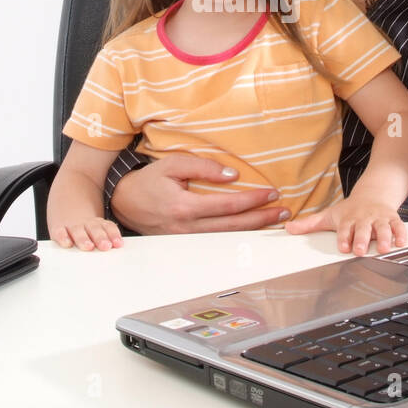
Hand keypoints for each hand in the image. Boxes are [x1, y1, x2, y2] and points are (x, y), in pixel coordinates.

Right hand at [49, 207, 123, 251]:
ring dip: (83, 239)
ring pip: (78, 232)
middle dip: (100, 238)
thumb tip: (119, 244)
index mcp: (98, 221)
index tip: (118, 244)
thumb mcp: (98, 219)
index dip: (113, 235)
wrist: (71, 184)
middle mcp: (86, 222)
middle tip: (106, 246)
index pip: (108, 227)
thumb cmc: (84, 211)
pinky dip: (63, 237)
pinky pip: (60, 232)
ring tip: (88, 246)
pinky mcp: (58, 226)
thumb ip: (107, 231)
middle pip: (95, 230)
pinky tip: (67, 243)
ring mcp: (72, 224)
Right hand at [110, 154, 289, 234]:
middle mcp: (187, 228)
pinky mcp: (186, 243)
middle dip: (261, 219)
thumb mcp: (173, 165)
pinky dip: (237, 234)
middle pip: (232, 226)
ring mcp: (186, 239)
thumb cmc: (149, 181)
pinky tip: (252, 228)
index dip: (252, 200)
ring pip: (227, 237)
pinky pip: (217, 240)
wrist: (124, 202)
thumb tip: (233, 176)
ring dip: (253, 229)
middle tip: (284, 211)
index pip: (227, 205)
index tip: (271, 193)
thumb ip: (204, 168)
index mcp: (184, 207)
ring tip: (275, 220)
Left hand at [284, 193, 407, 255]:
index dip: (344, 237)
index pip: (345, 228)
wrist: (373, 194)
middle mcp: (364, 219)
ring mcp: (378, 219)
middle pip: (363, 229)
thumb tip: (288, 228)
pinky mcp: (392, 219)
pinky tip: (401, 242)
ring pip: (382, 228)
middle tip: (360, 250)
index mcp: (348, 219)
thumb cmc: (350, 210)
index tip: (343, 246)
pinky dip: (400, 234)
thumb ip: (310, 224)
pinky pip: (398, 226)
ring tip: (384, 248)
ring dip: (383, 238)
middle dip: (362, 239)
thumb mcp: (329, 215)